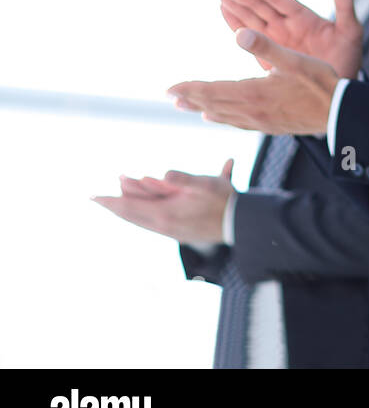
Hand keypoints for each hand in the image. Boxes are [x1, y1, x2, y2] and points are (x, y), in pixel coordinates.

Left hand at [93, 159, 234, 244]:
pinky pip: (149, 225)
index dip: (110, 201)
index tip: (92, 197)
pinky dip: (138, 218)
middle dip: (114, 205)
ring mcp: (169, 231)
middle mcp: (163, 225)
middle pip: (130, 216)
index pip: (129, 206)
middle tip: (97, 199)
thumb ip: (181, 179)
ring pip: (139, 222)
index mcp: (165, 213)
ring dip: (126, 211)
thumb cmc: (224, 200)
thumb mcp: (205, 184)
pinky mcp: (177, 233)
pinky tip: (140, 215)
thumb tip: (160, 173)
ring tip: (115, 203)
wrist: (238, 224)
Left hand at [168, 29, 338, 134]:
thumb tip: (239, 33)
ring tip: (185, 106)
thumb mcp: (295, 60)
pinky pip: (237, 123)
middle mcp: (252, 111)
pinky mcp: (270, 127)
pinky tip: (215, 118)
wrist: (340, 114)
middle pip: (212, 105)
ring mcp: (260, 122)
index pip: (211, 91)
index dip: (189, 88)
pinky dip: (222, 118)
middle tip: (169, 96)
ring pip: (223, 116)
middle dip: (190, 99)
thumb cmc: (321, 84)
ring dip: (202, 109)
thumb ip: (265, 47)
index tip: (168, 88)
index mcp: (254, 93)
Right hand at [214, 0, 361, 77]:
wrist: (339, 88)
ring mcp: (276, 38)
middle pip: (260, 6)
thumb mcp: (350, 31)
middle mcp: (287, 25)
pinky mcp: (268, 53)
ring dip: (234, 4)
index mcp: (304, 18)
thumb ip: (344, 6)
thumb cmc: (347, 57)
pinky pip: (248, 35)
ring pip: (251, 18)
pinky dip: (235, 23)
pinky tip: (223, 9)